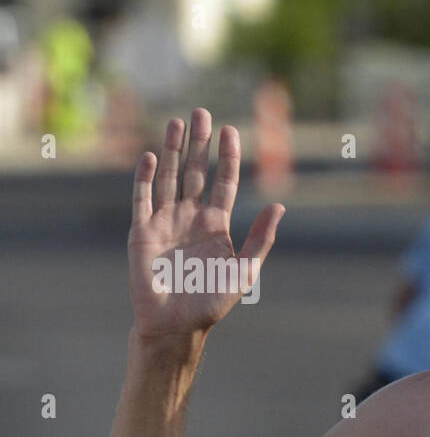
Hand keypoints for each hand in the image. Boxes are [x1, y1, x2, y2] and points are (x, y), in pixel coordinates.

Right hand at [127, 107, 284, 338]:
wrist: (177, 324)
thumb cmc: (212, 302)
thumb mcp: (244, 271)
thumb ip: (261, 239)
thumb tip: (280, 207)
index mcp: (217, 225)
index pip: (224, 182)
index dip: (227, 157)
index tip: (232, 130)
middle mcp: (191, 218)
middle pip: (196, 172)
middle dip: (200, 143)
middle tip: (202, 112)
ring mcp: (165, 222)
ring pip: (170, 178)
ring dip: (174, 150)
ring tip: (177, 122)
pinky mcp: (142, 232)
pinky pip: (143, 199)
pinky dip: (146, 178)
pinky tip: (152, 156)